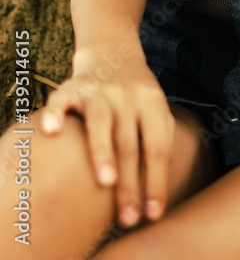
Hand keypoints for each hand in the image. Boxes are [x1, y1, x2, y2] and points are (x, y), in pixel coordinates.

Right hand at [39, 42, 174, 227]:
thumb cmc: (137, 95)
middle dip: (129, 182)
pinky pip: (61, 98)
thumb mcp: (157, 110)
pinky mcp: (72, 85)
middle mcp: (127, 95)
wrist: (113, 50)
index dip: (156, 181)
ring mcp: (98, 89)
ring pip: (100, 120)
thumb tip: (157, 193)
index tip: (152, 213)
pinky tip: (52, 131)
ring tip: (105, 182)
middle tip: (128, 216)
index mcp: (152, 103)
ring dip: (102, 151)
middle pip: (129, 142)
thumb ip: (161, 143)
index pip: (157, 147)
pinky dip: (55, 113)